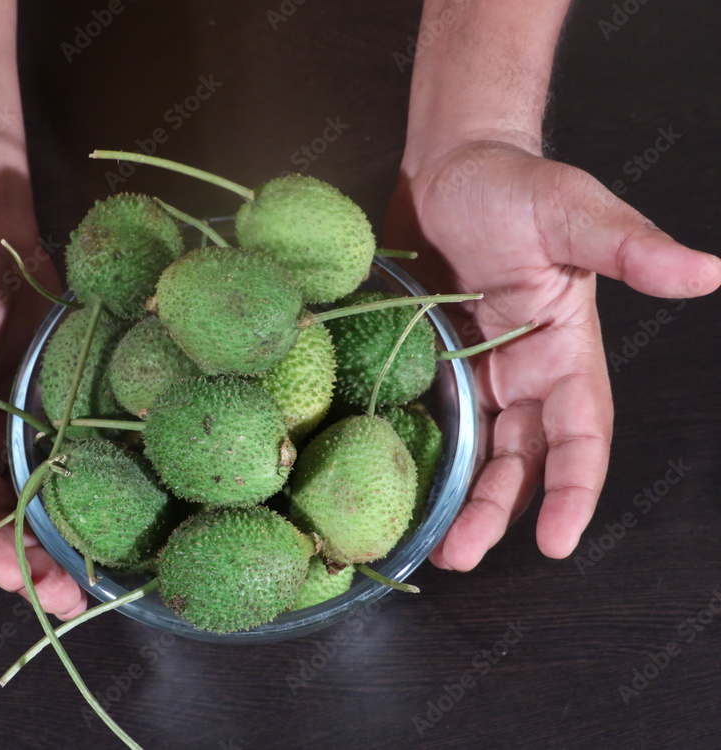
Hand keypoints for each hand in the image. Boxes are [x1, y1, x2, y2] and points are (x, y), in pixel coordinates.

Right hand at [0, 215, 86, 618]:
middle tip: (69, 598)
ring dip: (60, 540)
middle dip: (26, 561)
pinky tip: (116, 517)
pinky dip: (87, 491)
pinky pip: (69, 458)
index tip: (14, 575)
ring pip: (34, 497)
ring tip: (97, 578)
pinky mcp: (51, 409)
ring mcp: (13, 429)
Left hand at [386, 140, 720, 570]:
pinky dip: (425, 458)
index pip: (581, 436)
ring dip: (461, 501)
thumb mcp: (572, 212)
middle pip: (522, 461)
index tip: (556, 542)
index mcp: (567, 352)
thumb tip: (709, 272)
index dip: (573, 490)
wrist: (450, 165)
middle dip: (498, 512)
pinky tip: (402, 485)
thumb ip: (631, 248)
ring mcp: (479, 374)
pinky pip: (436, 423)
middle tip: (460, 554)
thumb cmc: (514, 183)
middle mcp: (526, 375)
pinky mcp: (436, 365)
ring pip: (478, 454)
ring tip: (431, 544)